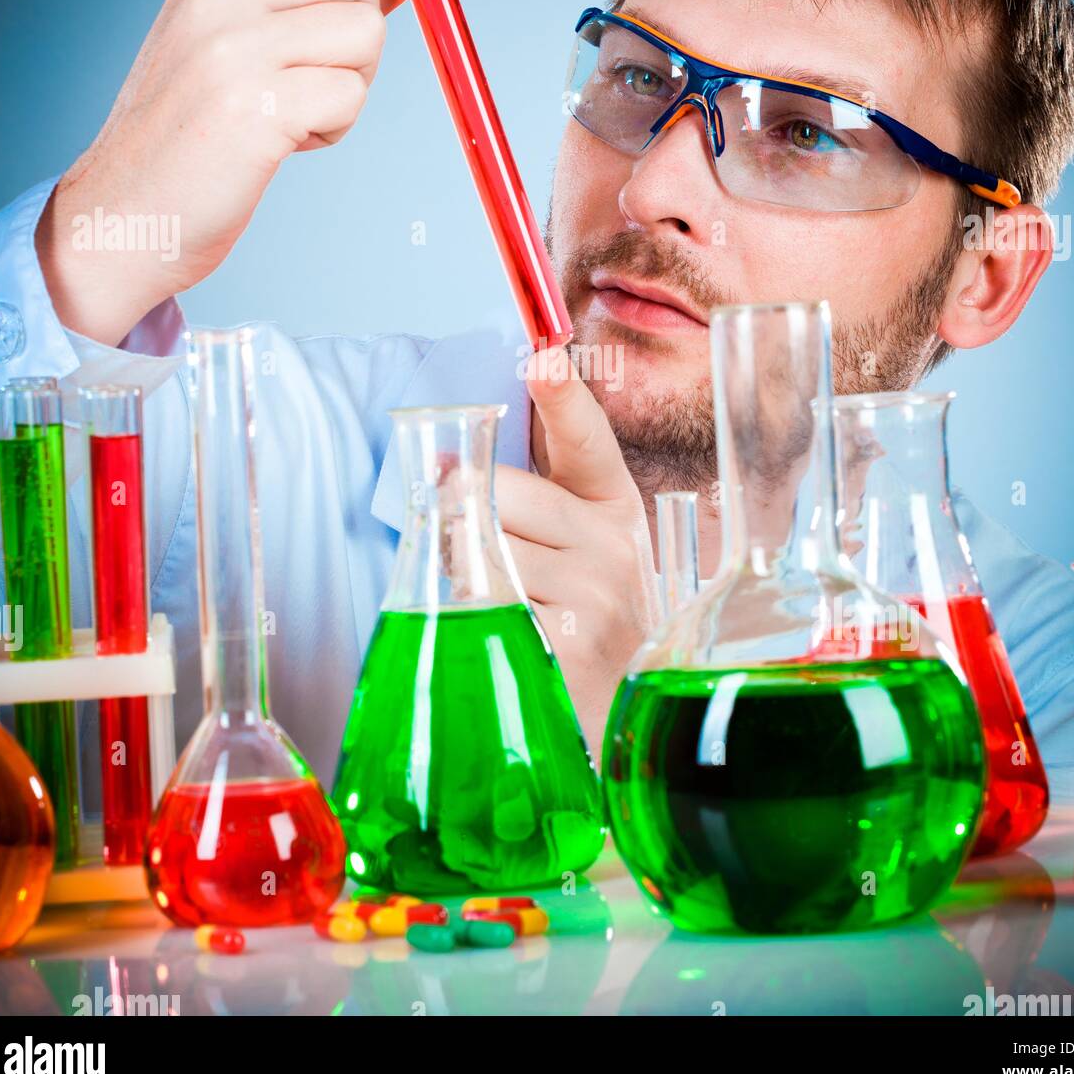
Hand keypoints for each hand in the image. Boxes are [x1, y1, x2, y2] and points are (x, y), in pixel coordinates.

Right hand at [37, 0, 480, 344]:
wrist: (123, 217)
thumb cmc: (191, 140)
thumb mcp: (230, 45)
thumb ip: (302, 2)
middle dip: (367, 25)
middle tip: (321, 75)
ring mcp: (232, 49)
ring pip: (363, 33)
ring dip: (349, 85)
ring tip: (290, 117)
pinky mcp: (254, 108)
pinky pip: (350, 96)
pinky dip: (334, 127)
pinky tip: (284, 144)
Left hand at [496, 344, 660, 761]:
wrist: (619, 717)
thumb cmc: (585, 622)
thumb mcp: (580, 553)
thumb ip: (537, 501)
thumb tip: (454, 463)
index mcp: (617, 508)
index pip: (587, 440)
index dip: (562, 395)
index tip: (542, 357)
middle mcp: (615, 546)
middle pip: (500, 494)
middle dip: (466, 516)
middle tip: (474, 550)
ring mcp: (596, 596)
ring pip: (480, 548)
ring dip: (463, 572)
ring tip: (499, 606)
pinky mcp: (567, 644)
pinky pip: (481, 602)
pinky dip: (471, 616)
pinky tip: (503, 637)